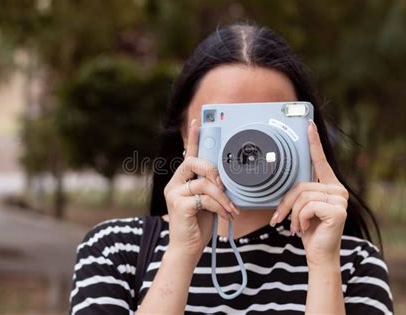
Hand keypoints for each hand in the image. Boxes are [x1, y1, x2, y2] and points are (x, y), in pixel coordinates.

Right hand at [164, 119, 239, 261]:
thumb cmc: (199, 224)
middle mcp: (174, 184)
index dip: (193, 137)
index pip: (188, 155)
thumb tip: (224, 176)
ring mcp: (174, 194)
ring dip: (223, 197)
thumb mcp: (208, 201)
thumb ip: (211, 187)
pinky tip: (225, 215)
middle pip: (194, 162)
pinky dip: (220, 206)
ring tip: (232, 210)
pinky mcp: (179, 205)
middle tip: (225, 186)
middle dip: (214, 171)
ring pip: (204, 183)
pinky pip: (205, 198)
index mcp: (181, 180)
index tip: (197, 121)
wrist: (188, 249)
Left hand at [270, 119, 348, 265]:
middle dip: (287, 204)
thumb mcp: (302, 208)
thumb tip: (289, 185)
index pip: (320, 161)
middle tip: (282, 219)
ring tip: (296, 226)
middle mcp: (338, 189)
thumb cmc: (309, 230)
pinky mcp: (338, 210)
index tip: (308, 125)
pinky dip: (300, 219)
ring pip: (302, 196)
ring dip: (293, 214)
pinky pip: (308, 207)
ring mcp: (340, 199)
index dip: (313, 142)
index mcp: (329, 186)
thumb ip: (300, 193)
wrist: (318, 253)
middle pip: (301, 185)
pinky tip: (305, 228)